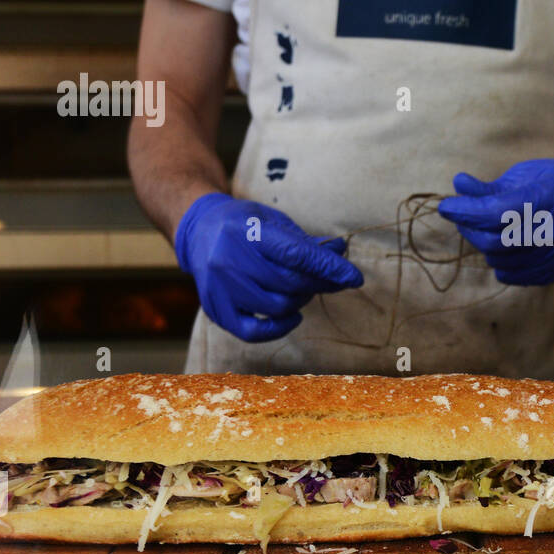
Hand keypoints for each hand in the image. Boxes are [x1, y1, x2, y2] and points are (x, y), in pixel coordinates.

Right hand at [175, 193, 362, 341]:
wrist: (199, 230)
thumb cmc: (246, 225)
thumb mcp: (275, 221)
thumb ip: (306, 241)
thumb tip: (341, 251)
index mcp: (247, 231)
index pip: (296, 254)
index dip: (328, 267)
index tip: (354, 278)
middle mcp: (229, 260)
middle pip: (289, 283)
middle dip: (318, 284)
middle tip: (329, 281)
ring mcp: (220, 287)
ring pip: (276, 307)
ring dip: (300, 302)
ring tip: (302, 290)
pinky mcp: (215, 309)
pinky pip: (253, 332)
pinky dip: (279, 328)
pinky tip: (291, 316)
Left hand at [436, 148, 553, 285]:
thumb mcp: (527, 174)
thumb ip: (492, 186)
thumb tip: (458, 185)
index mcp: (549, 197)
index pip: (496, 212)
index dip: (466, 211)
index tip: (446, 206)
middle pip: (496, 240)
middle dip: (470, 229)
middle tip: (462, 219)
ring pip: (502, 260)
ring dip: (483, 246)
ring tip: (483, 230)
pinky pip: (516, 276)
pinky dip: (500, 265)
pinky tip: (499, 251)